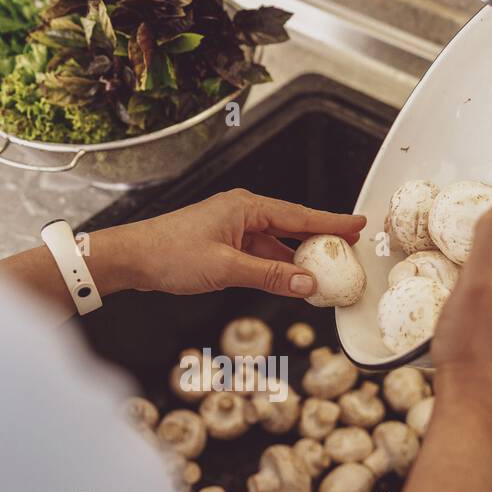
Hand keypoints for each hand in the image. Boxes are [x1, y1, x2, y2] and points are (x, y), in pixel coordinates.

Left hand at [94, 189, 365, 297]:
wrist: (133, 258)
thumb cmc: (170, 253)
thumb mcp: (225, 268)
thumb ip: (268, 276)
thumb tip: (305, 283)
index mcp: (245, 208)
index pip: (299, 215)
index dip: (331, 221)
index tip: (358, 224)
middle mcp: (242, 214)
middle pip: (292, 227)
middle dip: (321, 239)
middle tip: (351, 248)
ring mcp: (233, 230)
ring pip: (277, 245)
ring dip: (298, 260)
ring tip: (326, 272)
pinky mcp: (224, 246)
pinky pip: (261, 256)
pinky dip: (277, 268)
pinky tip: (290, 281)